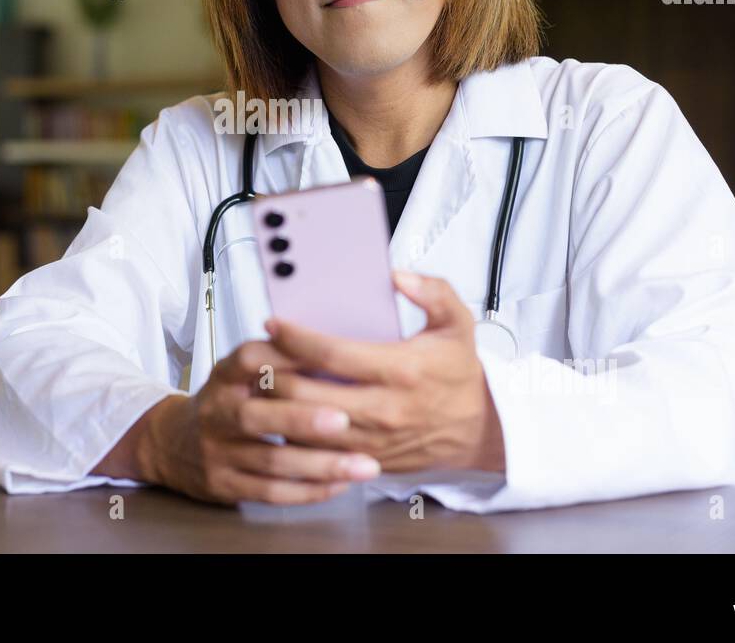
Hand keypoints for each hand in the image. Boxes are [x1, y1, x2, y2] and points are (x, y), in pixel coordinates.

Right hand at [141, 339, 383, 505]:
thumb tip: (336, 347)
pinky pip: (271, 492)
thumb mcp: (238, 372)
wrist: (172, 445)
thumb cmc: (224, 403)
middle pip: (256, 416)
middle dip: (302, 419)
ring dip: (320, 464)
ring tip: (362, 464)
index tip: (324, 358)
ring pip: (271, 461)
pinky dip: (308, 490)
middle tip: (345, 420)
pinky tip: (339, 484)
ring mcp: (217, 452)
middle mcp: (217, 412)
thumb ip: (277, 359)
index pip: (249, 359)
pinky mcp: (225, 485)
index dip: (284, 356)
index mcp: (224, 376)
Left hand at [262, 270, 505, 474]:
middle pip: (306, 392)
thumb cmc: (458, 374)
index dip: (295, 338)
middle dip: (273, 371)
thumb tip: (399, 275)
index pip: (332, 354)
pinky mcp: (365, 459)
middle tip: (257, 352)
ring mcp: (371, 439)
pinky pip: (315, 451)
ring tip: (261, 379)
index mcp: (401, 369)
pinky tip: (280, 412)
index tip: (274, 324)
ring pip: (303, 425)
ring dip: (276, 403)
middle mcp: (383, 407)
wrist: (478, 429)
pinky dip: (292, 431)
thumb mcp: (458, 323)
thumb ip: (433, 292)